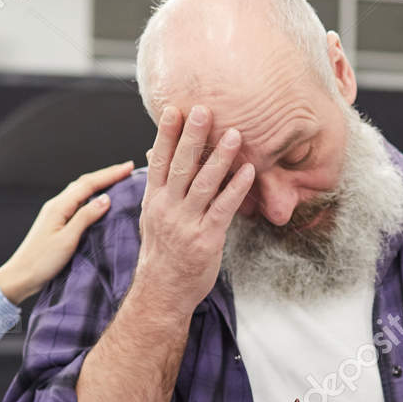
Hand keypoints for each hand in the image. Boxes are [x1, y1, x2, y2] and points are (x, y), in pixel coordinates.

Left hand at [0, 160, 134, 303]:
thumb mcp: (67, 240)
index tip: (128, 167)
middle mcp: (56, 205)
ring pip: (80, 191)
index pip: (88, 184)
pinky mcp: (55, 222)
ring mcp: (55, 213)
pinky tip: (98, 200)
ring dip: (99, 183)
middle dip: (106, 175)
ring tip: (117, 180)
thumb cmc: (42, 261)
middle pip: (84, 183)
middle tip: (127, 170)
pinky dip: (90, 196)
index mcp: (59, 206)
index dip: (110, 175)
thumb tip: (105, 198)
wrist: (20, 276)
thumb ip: (86, 217)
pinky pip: (76, 202)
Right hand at [133, 104, 255, 312]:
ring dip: (221, 158)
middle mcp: (168, 208)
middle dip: (193, 137)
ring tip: (236, 135)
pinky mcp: (206, 238)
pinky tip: (249, 172)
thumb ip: (160, 185)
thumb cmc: (162, 252)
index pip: (160, 160)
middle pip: (181, 166)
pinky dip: (236, 189)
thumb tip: (154, 153)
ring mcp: (186, 223)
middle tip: (204, 110)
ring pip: (204, 184)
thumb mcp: (152, 216)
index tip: (175, 110)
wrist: (162, 291)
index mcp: (154, 199)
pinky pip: (223, 208)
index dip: (167, 135)